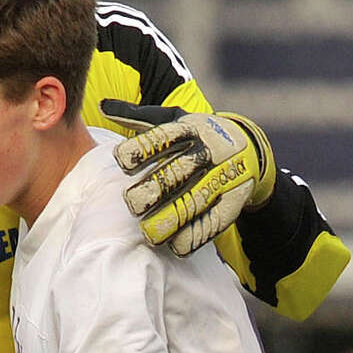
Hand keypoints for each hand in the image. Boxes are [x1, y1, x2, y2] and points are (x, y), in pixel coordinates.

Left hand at [100, 101, 276, 256]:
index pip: (162, 137)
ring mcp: (225, 174)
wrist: (250, 146)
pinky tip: (177, 246)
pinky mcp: (235, 198)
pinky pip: (217, 219)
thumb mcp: (172, 120)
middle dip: (155, 188)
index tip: (121, 162)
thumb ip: (137, 117)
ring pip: (196, 198)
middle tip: (132, 204)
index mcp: (190, 128)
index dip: (141, 149)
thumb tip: (102, 106)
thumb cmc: (197, 135)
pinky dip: (197, 234)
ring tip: (150, 234)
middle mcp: (208, 149)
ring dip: (173, 217)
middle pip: (178, 170)